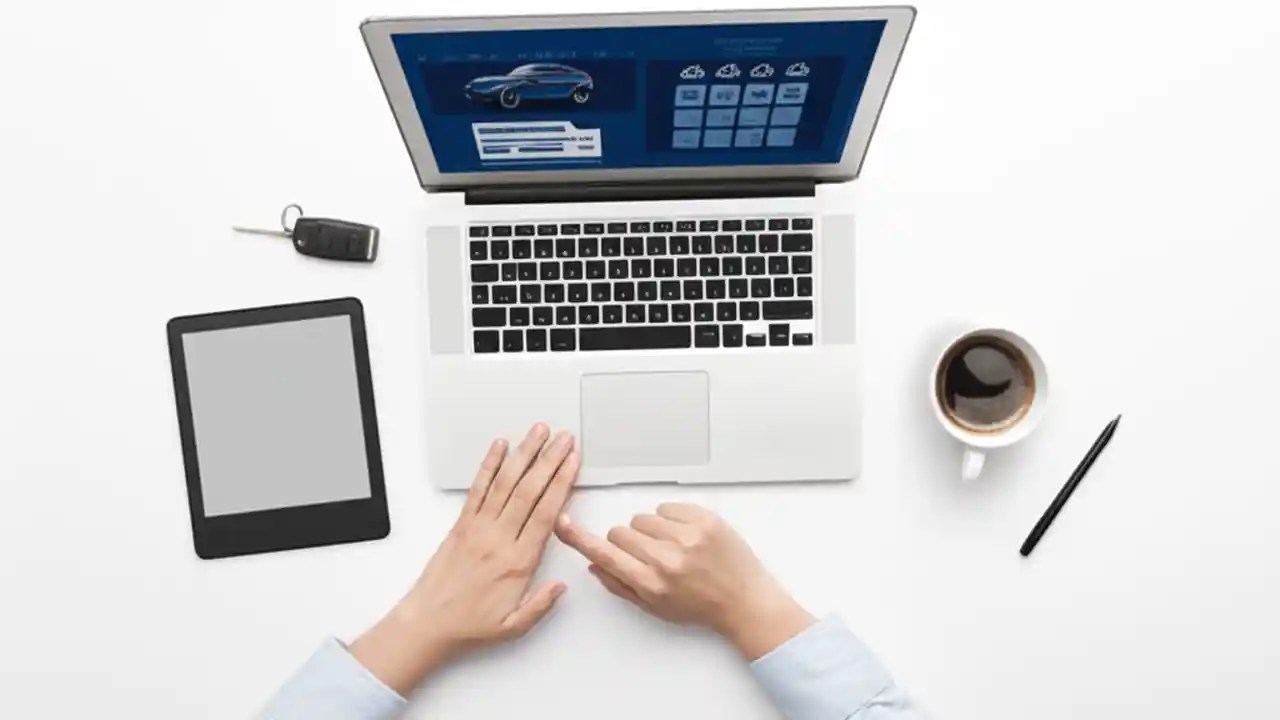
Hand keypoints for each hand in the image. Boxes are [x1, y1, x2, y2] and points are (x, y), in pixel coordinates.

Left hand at [350, 424, 579, 693]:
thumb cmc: (468, 625)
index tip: (573, 462)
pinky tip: (499, 447)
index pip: (546, 512)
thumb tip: (561, 585)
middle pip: (530, 490)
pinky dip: (489, 465)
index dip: (562, 483)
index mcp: (518, 562)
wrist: (427, 623)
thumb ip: (541, 604)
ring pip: (506, 483)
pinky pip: (478, 489)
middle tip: (564, 439)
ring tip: (538, 433)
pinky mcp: (461, 525)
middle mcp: (499, 539)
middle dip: (550, 460)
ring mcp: (478, 528)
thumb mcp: (514, 626)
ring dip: (524, 454)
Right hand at [555, 503, 813, 660]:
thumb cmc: (701, 607)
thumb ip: (621, 585)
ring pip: (643, 518)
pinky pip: (667, 507)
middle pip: (621, 532)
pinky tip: (685, 536)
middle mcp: (666, 559)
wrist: (745, 601)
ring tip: (672, 547)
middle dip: (628, 542)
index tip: (562, 523)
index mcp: (650, 583)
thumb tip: (595, 564)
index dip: (579, 538)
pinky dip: (671, 519)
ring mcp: (687, 537)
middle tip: (649, 556)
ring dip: (651, 530)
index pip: (605, 553)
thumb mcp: (655, 608)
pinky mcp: (705, 520)